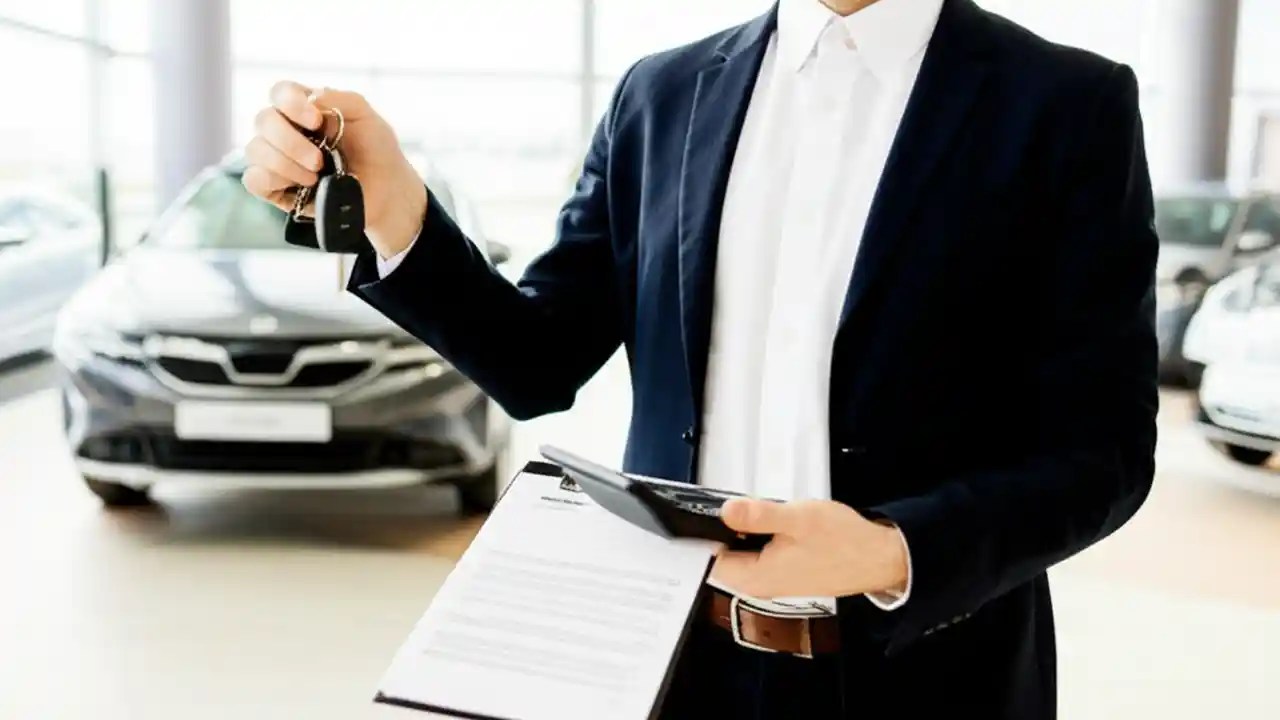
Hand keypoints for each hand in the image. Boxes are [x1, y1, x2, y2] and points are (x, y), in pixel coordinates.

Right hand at [242, 81, 427, 257]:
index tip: (317, 122)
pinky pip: (253, 179)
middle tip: (319, 160)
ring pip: (255, 150)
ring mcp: (277, 158)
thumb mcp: (365, 116)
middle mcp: (285, 129)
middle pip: (263, 121)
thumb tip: (309, 98)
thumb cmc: (376, 150)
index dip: (291, 104)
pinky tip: (300, 186)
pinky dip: (273, 180)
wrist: (387, 191)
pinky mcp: (274, 187)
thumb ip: (339, 98)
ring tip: (315, 177)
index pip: (280, 93)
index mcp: (304, 107)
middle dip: (291, 142)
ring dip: (286, 164)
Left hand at [711, 498, 908, 599]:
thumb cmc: (845, 542)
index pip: (709, 562)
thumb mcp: (798, 518)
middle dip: (724, 531)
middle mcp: (762, 585)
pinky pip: (759, 554)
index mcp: (758, 577)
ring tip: (757, 513)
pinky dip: (760, 538)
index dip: (701, 537)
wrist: (878, 557)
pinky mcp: (785, 573)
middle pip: (722, 557)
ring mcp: (774, 580)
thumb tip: (727, 511)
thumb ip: (758, 515)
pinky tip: (774, 524)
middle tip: (731, 507)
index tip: (697, 517)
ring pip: (741, 554)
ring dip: (744, 533)